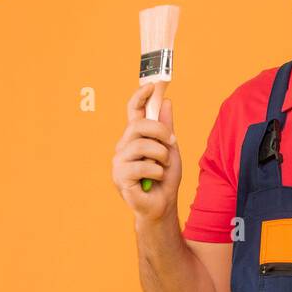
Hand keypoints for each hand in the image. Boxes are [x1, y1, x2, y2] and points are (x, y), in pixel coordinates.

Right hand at [112, 82, 180, 221]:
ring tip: (162, 167)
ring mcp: (119, 161)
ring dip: (161, 156)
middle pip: (139, 125)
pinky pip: (143, 166)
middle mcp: (124, 146)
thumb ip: (167, 127)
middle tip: (172, 142)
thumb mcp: (171, 149)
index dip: (140, 96)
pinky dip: (157, 172)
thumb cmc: (165, 179)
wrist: (162, 206)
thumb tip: (166, 102)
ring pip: (143, 145)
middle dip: (161, 132)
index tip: (152, 85)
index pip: (133, 111)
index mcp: (135, 137)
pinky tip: (155, 180)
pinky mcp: (120, 176)